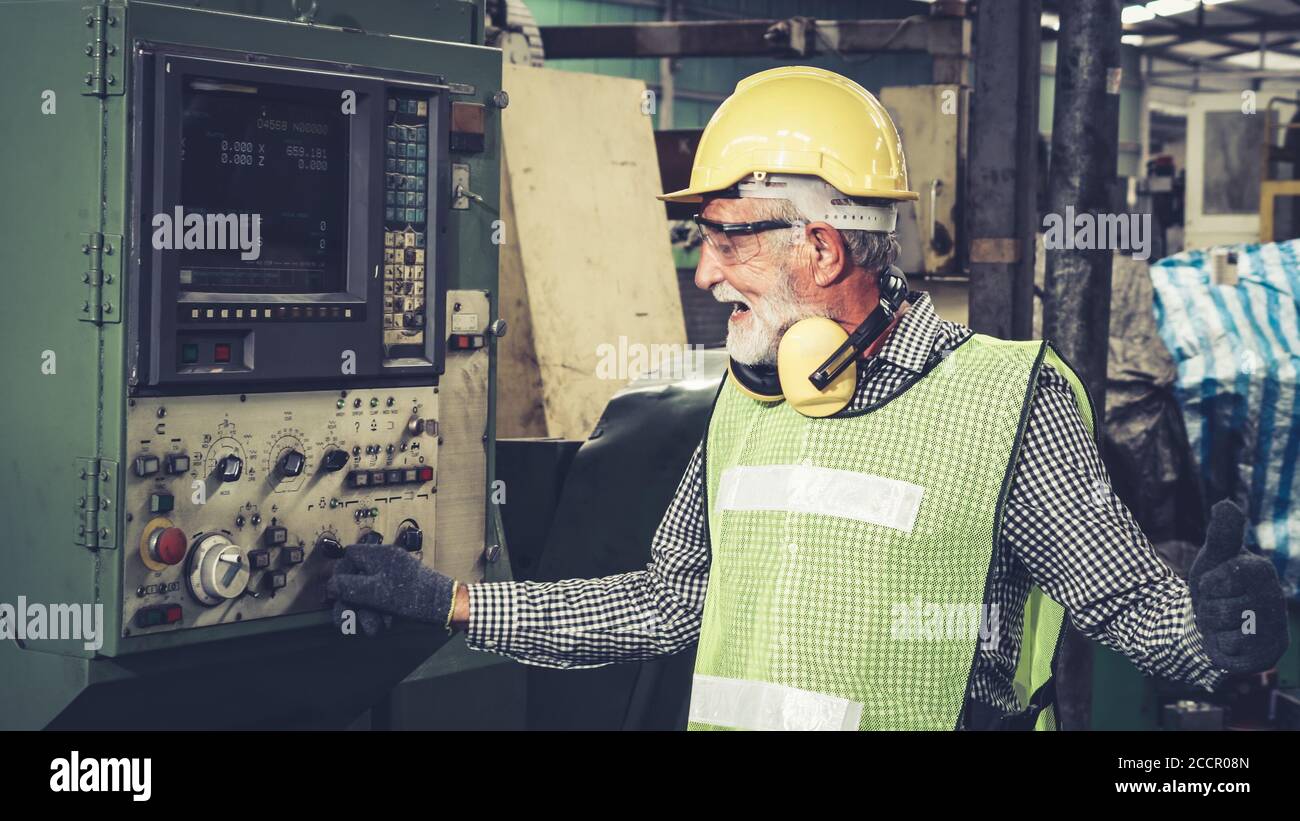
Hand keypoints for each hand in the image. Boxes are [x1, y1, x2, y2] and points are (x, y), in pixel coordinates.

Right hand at [327, 544, 455, 635]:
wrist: (447, 608)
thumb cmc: (411, 596)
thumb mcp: (375, 592)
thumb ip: (349, 587)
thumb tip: (329, 585)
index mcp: (380, 556)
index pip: (350, 556)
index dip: (341, 574)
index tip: (338, 594)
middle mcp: (386, 563)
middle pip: (356, 579)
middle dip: (353, 603)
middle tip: (347, 623)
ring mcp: (394, 577)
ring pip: (368, 594)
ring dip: (366, 613)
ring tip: (374, 628)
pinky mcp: (401, 592)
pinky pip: (382, 600)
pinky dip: (380, 613)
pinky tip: (385, 625)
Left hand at [1188, 500, 1288, 673]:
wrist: (1214, 624)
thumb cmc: (1214, 586)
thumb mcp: (1213, 558)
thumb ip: (1220, 534)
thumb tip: (1225, 504)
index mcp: (1261, 571)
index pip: (1225, 577)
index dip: (1209, 582)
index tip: (1214, 583)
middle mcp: (1273, 599)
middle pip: (1220, 605)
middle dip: (1208, 606)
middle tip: (1217, 605)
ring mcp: (1273, 628)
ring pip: (1223, 628)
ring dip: (1213, 626)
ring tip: (1222, 621)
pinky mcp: (1266, 654)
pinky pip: (1229, 649)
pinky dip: (1220, 645)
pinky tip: (1229, 640)